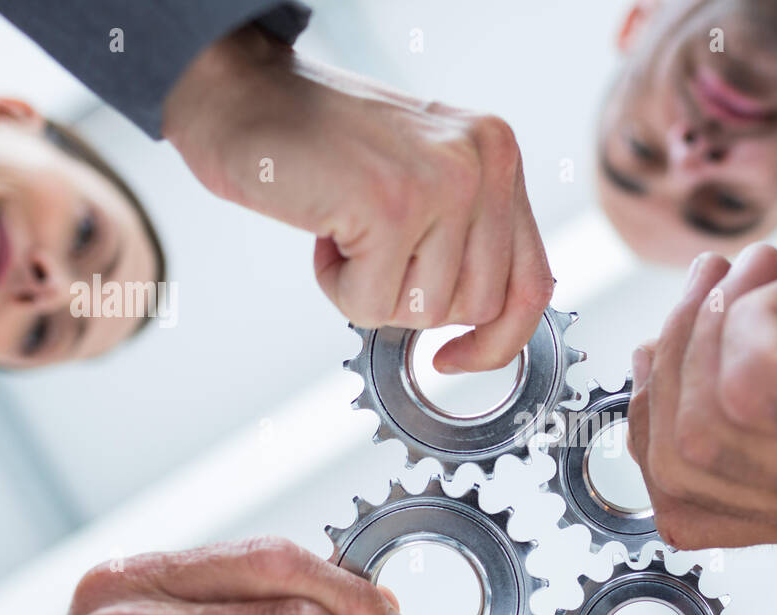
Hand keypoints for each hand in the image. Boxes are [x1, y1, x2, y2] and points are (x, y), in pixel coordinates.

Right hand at [163, 27, 553, 371]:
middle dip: (416, 304)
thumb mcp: (424, 180)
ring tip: (346, 232)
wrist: (242, 94)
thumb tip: (493, 327)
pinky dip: (337, 286)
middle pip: (477, 307)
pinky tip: (325, 232)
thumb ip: (470, 236)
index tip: (454, 357)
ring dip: (372, 292)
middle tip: (373, 253)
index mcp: (498, 155)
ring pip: (426, 313)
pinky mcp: (392, 205)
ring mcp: (442, 181)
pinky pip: (372, 306)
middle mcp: (484, 161)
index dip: (499, 340)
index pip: (533, 282)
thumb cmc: (324, 149)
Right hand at [628, 139, 776, 548]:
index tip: (671, 337)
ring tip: (765, 273)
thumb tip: (640, 389)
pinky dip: (754, 312)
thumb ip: (719, 401)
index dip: (648, 423)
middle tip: (723, 282)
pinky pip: (757, 378)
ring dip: (715, 323)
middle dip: (677, 359)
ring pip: (716, 421)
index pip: (683, 514)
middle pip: (687, 469)